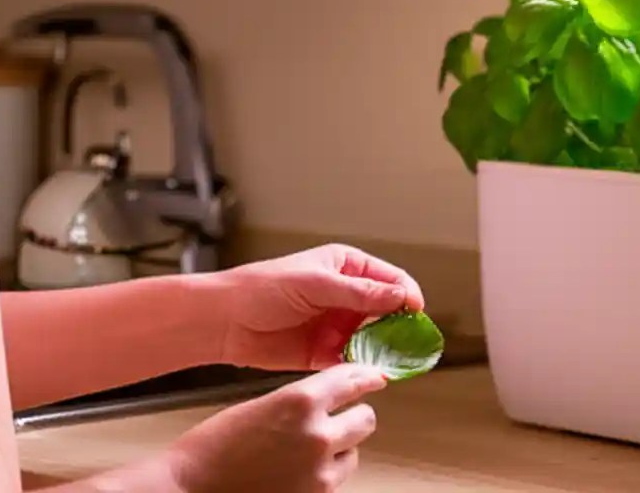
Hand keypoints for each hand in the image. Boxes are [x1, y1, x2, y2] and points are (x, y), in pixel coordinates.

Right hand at [166, 365, 384, 492]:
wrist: (189, 490)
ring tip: (307, 452)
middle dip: (353, 418)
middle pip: (365, 419)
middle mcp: (319, 435)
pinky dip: (325, 476)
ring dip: (340, 450)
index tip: (372, 378)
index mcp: (301, 401)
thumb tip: (331, 398)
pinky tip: (298, 473)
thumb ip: (301, 401)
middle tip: (336, 421)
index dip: (363, 378)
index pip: (352, 381)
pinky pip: (336, 482)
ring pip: (354, 454)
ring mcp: (320, 473)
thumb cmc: (213, 446)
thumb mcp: (262, 406)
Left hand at [214, 245, 425, 369]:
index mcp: (347, 267)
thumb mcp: (316, 284)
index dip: (407, 295)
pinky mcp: (324, 352)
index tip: (416, 314)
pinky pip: (351, 359)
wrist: (223, 321)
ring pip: (372, 338)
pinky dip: (361, 366)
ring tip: (390, 361)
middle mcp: (346, 295)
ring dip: (382, 349)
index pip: (390, 278)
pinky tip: (367, 372)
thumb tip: (401, 295)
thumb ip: (360, 292)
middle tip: (409, 344)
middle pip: (387, 311)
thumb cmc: (262, 288)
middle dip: (399, 327)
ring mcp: (336, 324)